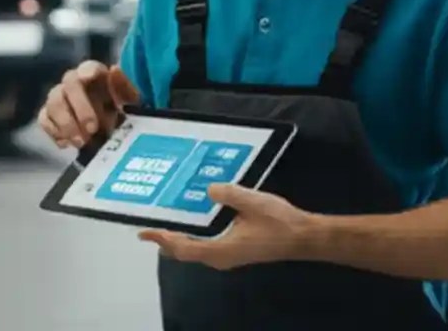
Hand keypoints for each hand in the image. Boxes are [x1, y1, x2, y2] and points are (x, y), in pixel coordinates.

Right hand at [37, 61, 139, 148]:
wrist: (111, 138)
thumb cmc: (123, 116)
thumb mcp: (131, 105)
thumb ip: (124, 88)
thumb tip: (114, 69)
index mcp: (96, 76)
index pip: (89, 67)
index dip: (87, 70)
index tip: (88, 78)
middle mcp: (74, 83)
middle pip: (69, 84)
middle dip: (80, 107)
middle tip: (93, 130)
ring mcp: (59, 98)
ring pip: (53, 102)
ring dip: (66, 124)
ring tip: (81, 142)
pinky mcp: (48, 115)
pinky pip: (44, 119)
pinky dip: (55, 132)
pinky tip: (68, 144)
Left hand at [139, 184, 319, 270]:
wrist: (303, 236)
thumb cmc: (278, 222)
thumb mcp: (252, 201)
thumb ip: (228, 195)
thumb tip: (209, 189)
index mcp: (221, 250)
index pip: (183, 248)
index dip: (162, 239)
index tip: (144, 232)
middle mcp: (220, 258)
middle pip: (185, 252)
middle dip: (166, 240)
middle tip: (150, 225)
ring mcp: (228, 256)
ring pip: (195, 250)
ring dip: (179, 238)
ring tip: (166, 221)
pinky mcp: (235, 251)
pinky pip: (206, 247)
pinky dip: (194, 237)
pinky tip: (194, 221)